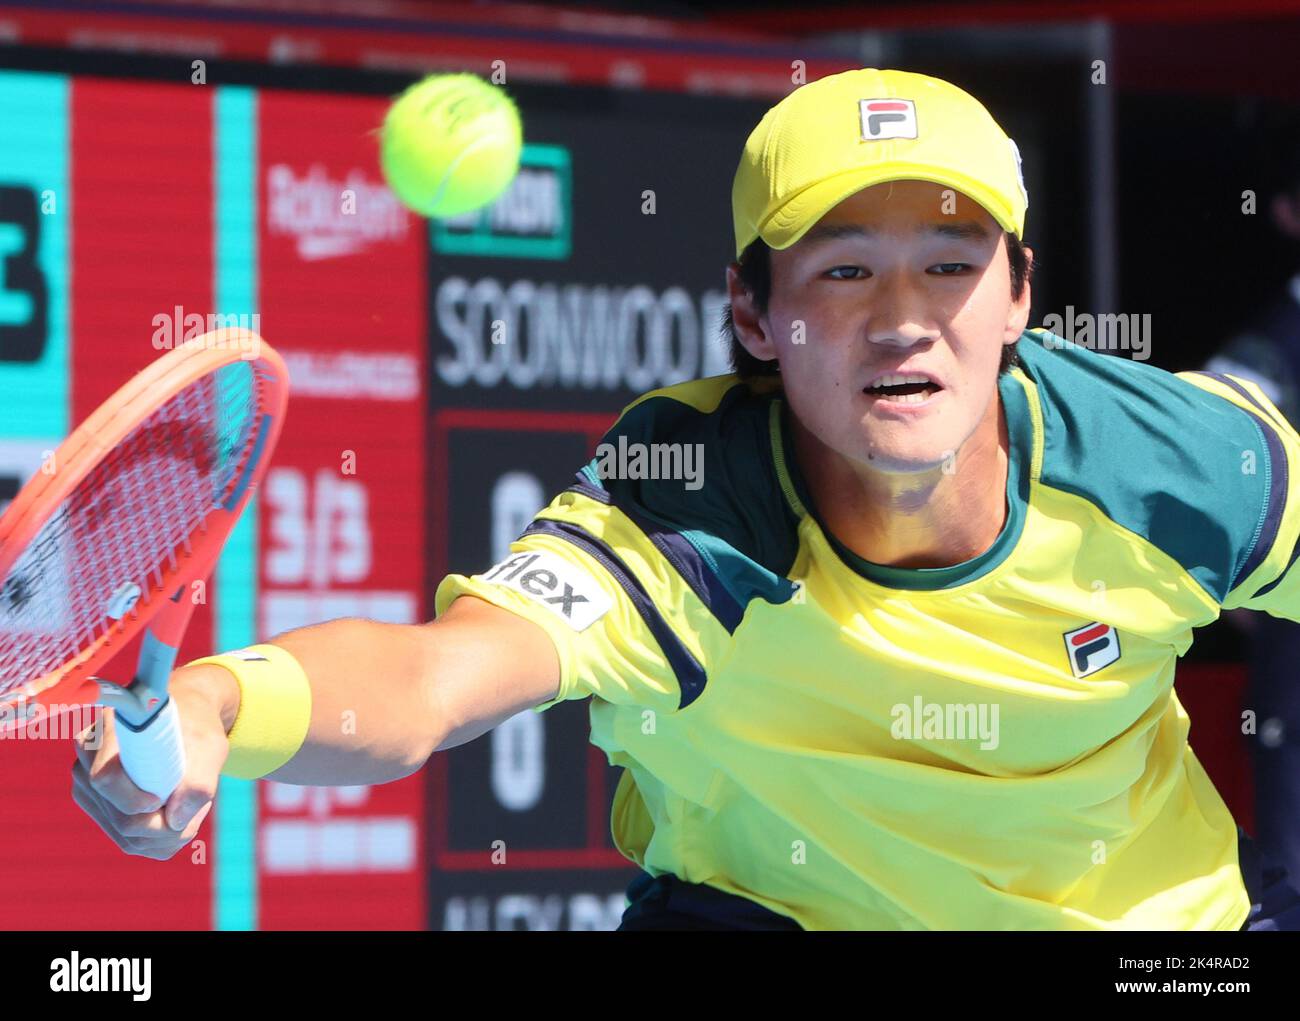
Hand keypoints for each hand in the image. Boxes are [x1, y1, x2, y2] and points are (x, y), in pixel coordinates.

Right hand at [71, 665, 237, 859]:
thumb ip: (198, 781)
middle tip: (200, 808)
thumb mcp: (209, 745)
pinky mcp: (99, 808)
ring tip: (192, 806)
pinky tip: (177, 815)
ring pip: (125, 835)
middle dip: (165, 825)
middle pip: (120, 817)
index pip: (106, 778)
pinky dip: (160, 839)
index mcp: (108, 730)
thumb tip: (175, 822)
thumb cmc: (196, 729)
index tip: (164, 800)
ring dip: (168, 834)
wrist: (184, 725)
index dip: (134, 800)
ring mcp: (88, 788)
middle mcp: (88, 761)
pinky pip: (129, 841)